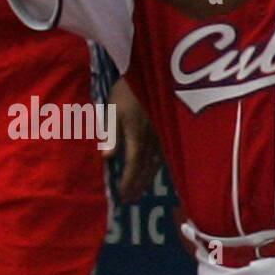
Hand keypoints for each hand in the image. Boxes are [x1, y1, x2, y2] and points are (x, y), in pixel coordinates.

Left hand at [106, 78, 161, 204]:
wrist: (154, 74)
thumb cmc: (128, 90)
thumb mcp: (114, 109)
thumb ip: (111, 134)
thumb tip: (106, 158)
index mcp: (137, 136)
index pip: (132, 166)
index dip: (128, 182)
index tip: (122, 196)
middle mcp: (153, 141)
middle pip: (146, 169)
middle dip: (137, 186)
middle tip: (130, 200)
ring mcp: (163, 137)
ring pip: (156, 165)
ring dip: (147, 180)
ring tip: (140, 192)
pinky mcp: (168, 132)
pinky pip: (164, 156)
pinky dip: (156, 168)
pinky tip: (153, 173)